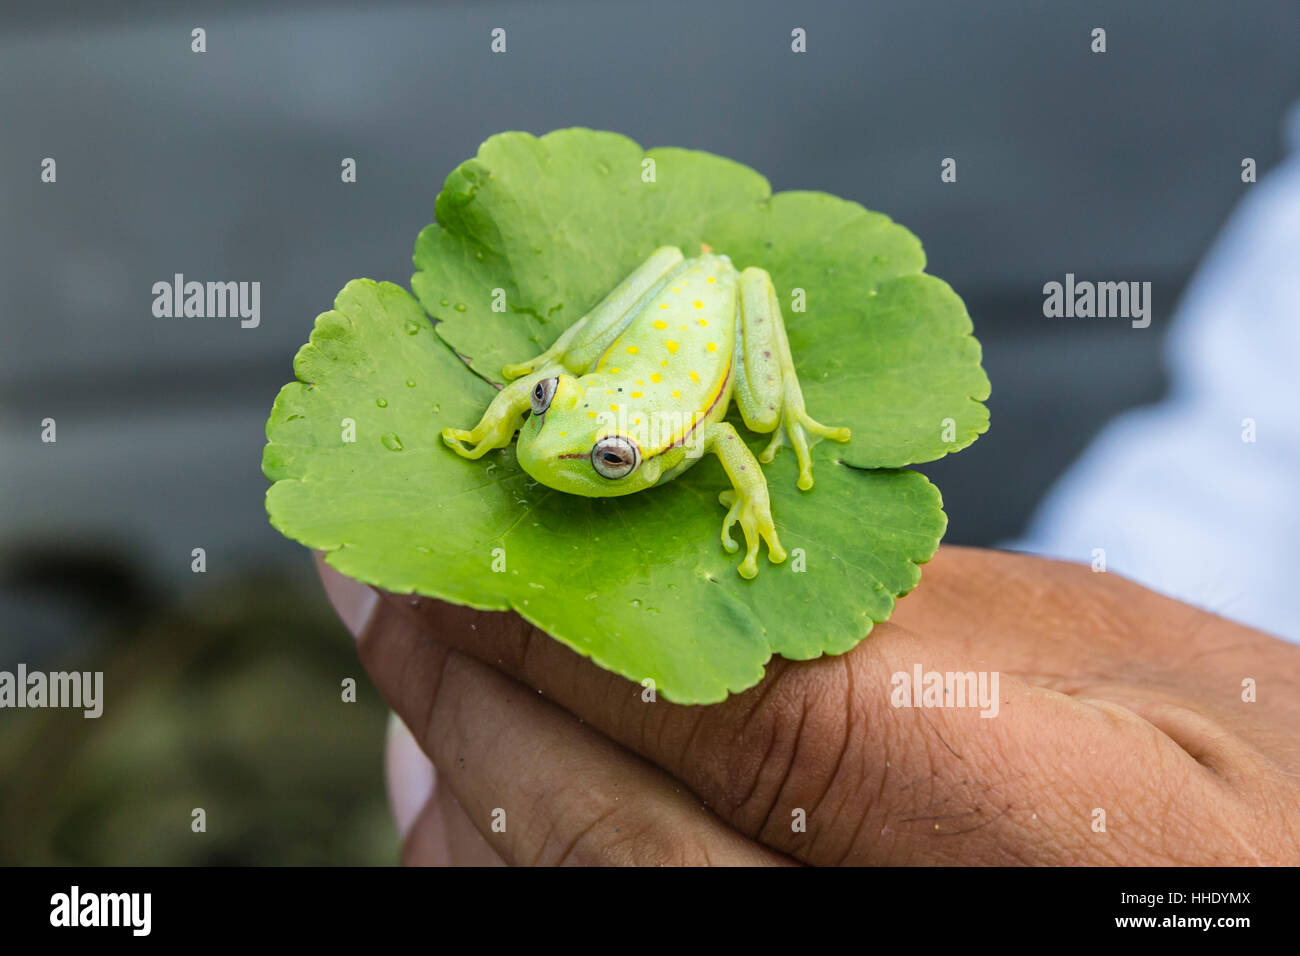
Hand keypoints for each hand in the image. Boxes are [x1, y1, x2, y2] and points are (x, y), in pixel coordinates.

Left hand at [317, 546, 1299, 864]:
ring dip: (472, 803)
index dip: (564, 627)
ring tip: (413, 690)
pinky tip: (485, 804)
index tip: (448, 537)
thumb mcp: (1134, 672)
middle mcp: (912, 942)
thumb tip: (682, 558)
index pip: (743, 718)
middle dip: (476, 703)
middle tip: (379, 589)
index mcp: (1035, 836)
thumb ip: (916, 625)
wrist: (1283, 891)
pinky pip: (615, 948)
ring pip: (589, 913)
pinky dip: (523, 874)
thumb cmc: (1254, 785)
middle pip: (625, 842)